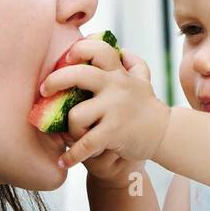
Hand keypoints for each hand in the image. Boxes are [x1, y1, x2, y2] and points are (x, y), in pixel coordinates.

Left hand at [40, 37, 171, 168]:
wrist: (164, 134)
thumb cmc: (146, 108)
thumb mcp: (143, 81)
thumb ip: (134, 64)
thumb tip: (124, 50)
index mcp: (119, 73)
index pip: (99, 49)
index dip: (79, 49)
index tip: (67, 58)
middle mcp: (116, 86)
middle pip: (78, 75)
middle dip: (55, 81)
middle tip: (44, 90)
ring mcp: (115, 109)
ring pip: (76, 115)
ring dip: (71, 129)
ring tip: (75, 136)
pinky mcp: (114, 132)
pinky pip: (85, 144)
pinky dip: (72, 155)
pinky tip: (63, 161)